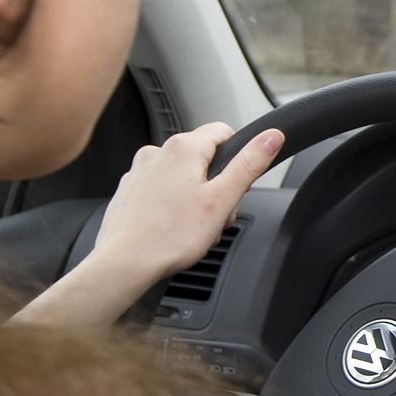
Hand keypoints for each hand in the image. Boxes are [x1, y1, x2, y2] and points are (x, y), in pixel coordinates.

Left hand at [93, 123, 284, 287]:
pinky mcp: (129, 190)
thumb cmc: (169, 236)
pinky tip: (172, 228)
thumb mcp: (222, 200)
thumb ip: (249, 165)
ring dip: (195, 197)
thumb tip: (271, 137)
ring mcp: (140, 171)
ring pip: (182, 176)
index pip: (224, 132)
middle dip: (216, 185)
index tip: (234, 186)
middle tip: (214, 216)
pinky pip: (161, 189)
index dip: (238, 158)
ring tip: (192, 226)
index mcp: (183, 148)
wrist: (124, 263)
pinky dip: (171, 205)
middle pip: (204, 158)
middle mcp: (157, 152)